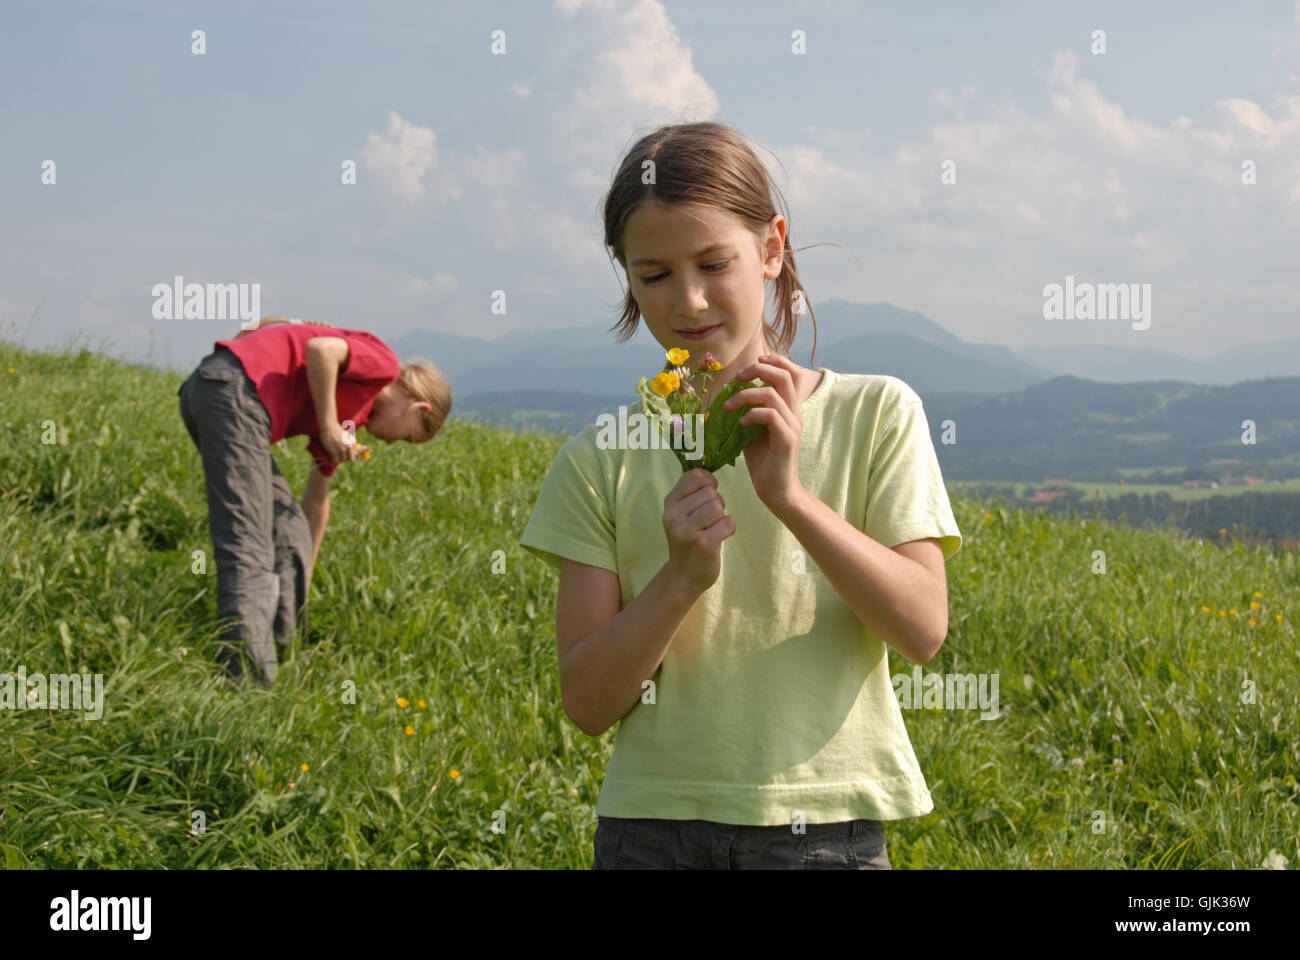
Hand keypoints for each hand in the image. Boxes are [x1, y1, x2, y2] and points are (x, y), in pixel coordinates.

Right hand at [319, 419, 360, 463]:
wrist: (329, 426)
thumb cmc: (337, 430)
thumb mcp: (347, 436)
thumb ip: (350, 444)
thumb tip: (353, 453)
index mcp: (353, 443)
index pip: (353, 456)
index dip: (348, 457)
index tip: (343, 456)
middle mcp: (349, 447)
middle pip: (348, 459)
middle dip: (343, 459)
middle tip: (338, 456)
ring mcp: (342, 449)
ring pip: (341, 460)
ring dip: (337, 459)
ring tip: (333, 456)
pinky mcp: (334, 451)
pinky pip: (335, 460)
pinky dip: (332, 459)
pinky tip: (329, 456)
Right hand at [662, 468, 733, 594]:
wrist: (684, 575)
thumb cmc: (688, 538)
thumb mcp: (681, 512)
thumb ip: (690, 490)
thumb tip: (705, 459)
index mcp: (669, 503)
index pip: (694, 475)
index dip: (709, 481)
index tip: (709, 492)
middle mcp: (673, 515)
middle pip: (711, 492)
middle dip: (717, 503)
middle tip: (709, 520)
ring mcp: (686, 531)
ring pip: (718, 506)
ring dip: (722, 517)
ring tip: (712, 528)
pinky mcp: (702, 544)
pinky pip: (728, 523)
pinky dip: (729, 528)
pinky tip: (718, 537)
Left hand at [724, 353, 806, 508]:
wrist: (777, 491)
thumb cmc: (764, 461)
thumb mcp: (752, 430)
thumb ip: (748, 411)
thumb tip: (728, 396)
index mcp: (789, 408)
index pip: (792, 372)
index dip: (775, 360)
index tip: (753, 365)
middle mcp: (795, 413)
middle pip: (786, 375)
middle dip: (759, 370)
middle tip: (738, 378)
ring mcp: (793, 426)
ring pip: (773, 394)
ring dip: (746, 395)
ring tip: (729, 406)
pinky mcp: (787, 440)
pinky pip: (771, 416)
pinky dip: (752, 415)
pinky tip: (741, 424)